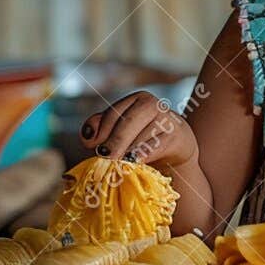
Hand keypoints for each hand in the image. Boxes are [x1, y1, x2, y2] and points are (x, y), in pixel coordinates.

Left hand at [80, 91, 198, 171]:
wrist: (177, 147)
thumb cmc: (143, 137)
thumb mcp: (121, 128)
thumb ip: (100, 127)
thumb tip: (87, 136)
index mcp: (136, 99)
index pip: (113, 113)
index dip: (101, 131)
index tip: (92, 146)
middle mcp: (152, 105)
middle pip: (127, 122)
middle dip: (114, 142)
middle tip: (104, 157)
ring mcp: (166, 120)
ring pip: (140, 136)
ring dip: (126, 153)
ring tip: (118, 164)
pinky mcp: (176, 137)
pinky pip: (155, 147)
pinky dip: (142, 156)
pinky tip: (134, 162)